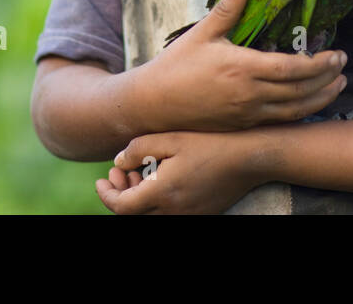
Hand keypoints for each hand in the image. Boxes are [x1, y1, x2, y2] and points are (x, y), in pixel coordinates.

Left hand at [97, 130, 267, 213]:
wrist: (252, 157)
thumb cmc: (212, 142)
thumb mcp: (172, 138)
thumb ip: (139, 148)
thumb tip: (118, 162)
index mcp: (163, 194)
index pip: (121, 207)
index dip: (106, 195)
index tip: (100, 180)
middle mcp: (174, 211)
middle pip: (134, 214)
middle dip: (120, 195)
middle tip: (118, 173)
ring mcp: (189, 214)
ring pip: (152, 214)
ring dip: (138, 198)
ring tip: (138, 173)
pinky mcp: (202, 212)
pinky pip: (170, 212)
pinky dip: (157, 200)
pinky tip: (160, 178)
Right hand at [138, 0, 347, 132]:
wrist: (153, 105)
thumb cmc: (176, 66)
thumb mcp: (202, 33)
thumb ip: (228, 9)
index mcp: (242, 68)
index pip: (293, 68)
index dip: (320, 63)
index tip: (337, 54)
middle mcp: (249, 94)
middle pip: (301, 91)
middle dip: (328, 79)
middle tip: (345, 65)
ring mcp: (247, 114)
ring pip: (295, 110)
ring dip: (322, 98)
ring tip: (339, 85)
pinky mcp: (243, 125)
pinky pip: (280, 122)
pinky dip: (302, 113)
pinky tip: (311, 104)